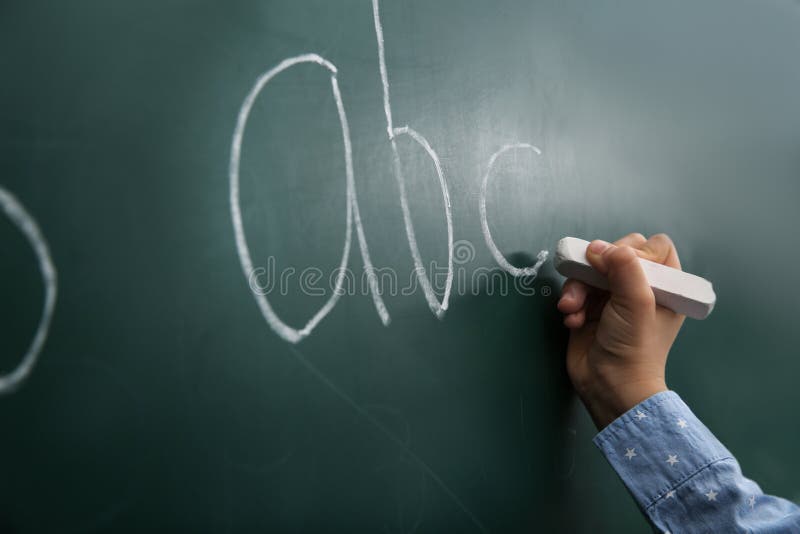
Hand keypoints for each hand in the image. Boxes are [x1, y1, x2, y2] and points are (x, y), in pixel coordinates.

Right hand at [557, 233, 685, 428]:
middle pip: (616, 253)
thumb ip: (624, 267)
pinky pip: (576, 289)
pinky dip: (572, 303)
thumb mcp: (638, 303)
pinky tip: (573, 320)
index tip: (623, 268)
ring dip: (578, 288)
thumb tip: (598, 247)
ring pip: (590, 270)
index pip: (653, 246)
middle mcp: (639, 287)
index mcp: (664, 285)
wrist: (609, 386)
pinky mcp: (589, 308)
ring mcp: (612, 297)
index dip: (637, 251)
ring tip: (573, 309)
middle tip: (593, 282)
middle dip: (598, 267)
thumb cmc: (635, 347)